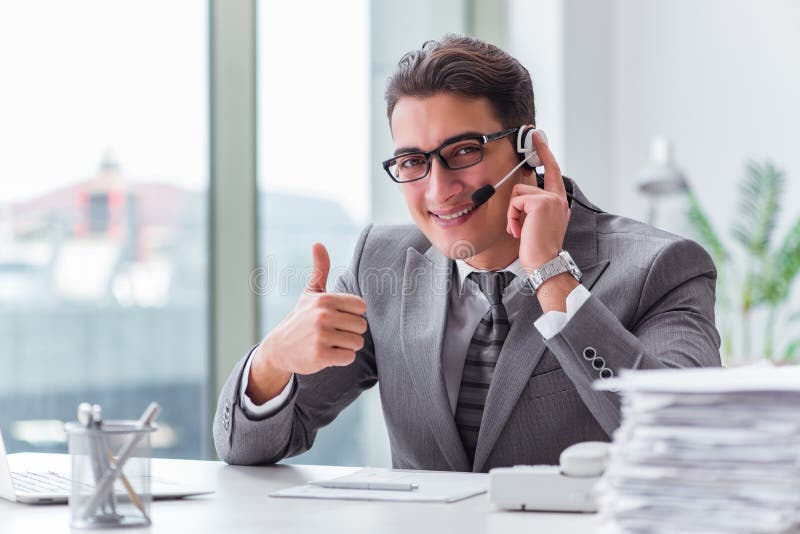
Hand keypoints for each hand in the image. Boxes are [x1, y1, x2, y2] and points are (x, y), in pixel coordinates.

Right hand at [246, 243, 367, 402]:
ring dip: (347, 346)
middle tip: (333, 333)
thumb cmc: (301, 318)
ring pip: (357, 343)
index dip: (352, 315)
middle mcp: (323, 315)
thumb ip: (319, 270)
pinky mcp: (320, 355)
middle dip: (350, 332)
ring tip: (330, 343)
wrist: (279, 348)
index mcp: (325, 299)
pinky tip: (327, 354)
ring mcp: (321, 336)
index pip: (361, 307)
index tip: (338, 318)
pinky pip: (349, 357)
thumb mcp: (310, 294)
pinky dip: (341, 359)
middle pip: (361, 326)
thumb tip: (318, 243)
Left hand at [506, 130, 570, 270]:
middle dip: (518, 198)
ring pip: (517, 194)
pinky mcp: (540, 202)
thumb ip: (534, 208)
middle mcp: (557, 198)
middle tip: (526, 188)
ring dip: (512, 214)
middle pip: (527, 184)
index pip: (552, 171)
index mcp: (558, 202)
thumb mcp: (538, 225)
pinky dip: (512, 218)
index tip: (537, 136)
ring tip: (520, 231)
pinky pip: (515, 203)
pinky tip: (519, 232)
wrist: (545, 263)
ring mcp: (550, 199)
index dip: (544, 152)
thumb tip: (520, 201)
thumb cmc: (538, 249)